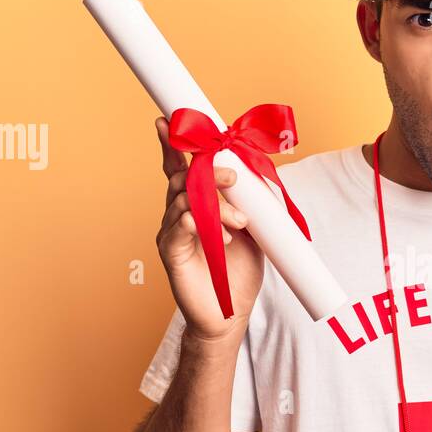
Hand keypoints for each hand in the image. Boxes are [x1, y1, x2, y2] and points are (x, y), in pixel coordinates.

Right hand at [154, 116, 263, 340]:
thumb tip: (263, 173)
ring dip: (214, 205)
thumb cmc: (240, 270)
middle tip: (232, 177)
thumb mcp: (257, 227)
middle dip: (207, 170)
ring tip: (239, 222)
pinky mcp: (171, 253)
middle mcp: (179, 212)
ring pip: (184, 200)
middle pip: (181, 176)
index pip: (181, 166)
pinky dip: (201, 226)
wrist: (230, 313)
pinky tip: (222, 239)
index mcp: (196, 202)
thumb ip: (255, 200)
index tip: (168, 118)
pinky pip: (178, 228)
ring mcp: (172, 232)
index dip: (174, 142)